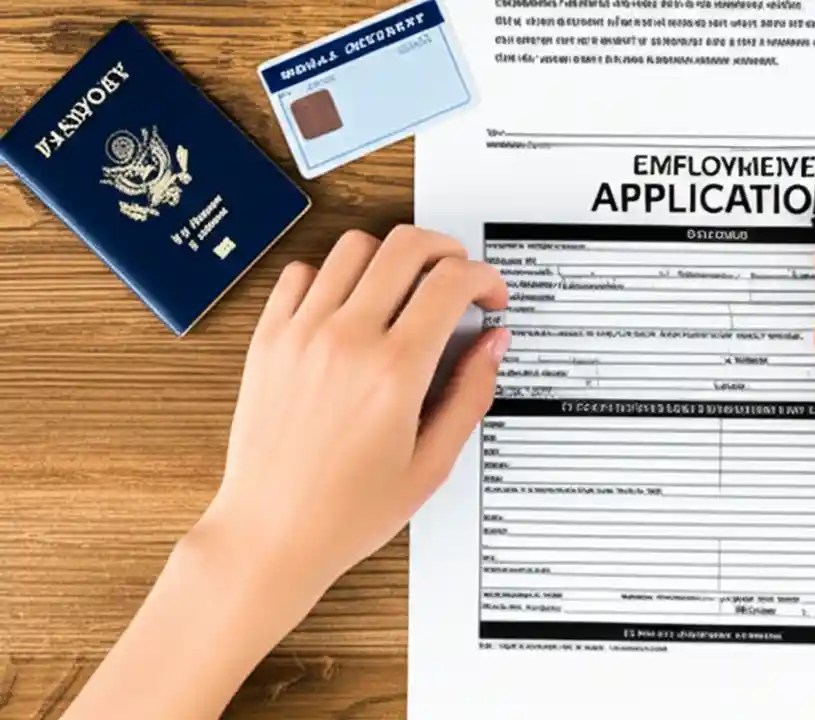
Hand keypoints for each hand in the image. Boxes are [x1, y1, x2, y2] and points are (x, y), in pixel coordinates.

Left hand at [197, 225, 508, 597]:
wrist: (270, 533)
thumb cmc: (346, 512)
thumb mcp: (431, 465)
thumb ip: (469, 395)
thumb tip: (492, 345)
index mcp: (395, 373)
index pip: (451, 282)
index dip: (484, 278)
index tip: (489, 297)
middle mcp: (347, 341)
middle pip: (407, 246)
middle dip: (447, 251)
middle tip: (456, 277)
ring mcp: (302, 334)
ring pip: (355, 246)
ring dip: (391, 257)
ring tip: (404, 287)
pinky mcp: (268, 339)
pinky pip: (302, 272)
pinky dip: (333, 275)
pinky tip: (349, 304)